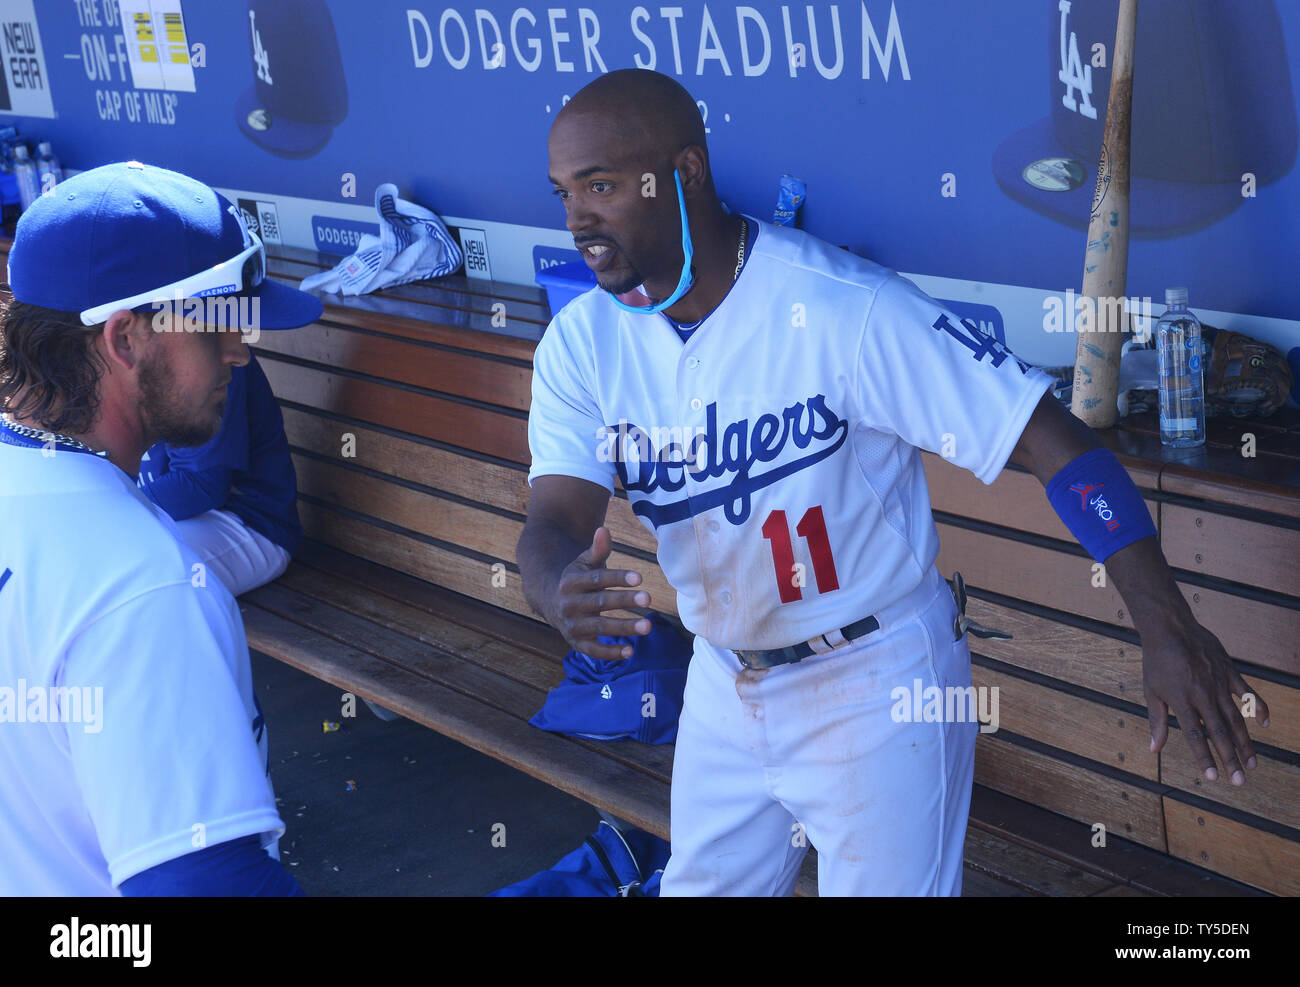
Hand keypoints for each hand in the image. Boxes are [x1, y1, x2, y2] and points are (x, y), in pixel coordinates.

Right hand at [548, 526, 651, 660]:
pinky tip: (631, 651)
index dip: (618, 578)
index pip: (597, 579)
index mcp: (571, 582)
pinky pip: (593, 650)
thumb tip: (604, 529)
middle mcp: (569, 604)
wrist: (552, 602)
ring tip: (648, 626)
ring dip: (624, 628)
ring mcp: (572, 625)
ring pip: (599, 627)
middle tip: (649, 599)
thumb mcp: (585, 563)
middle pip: (599, 603)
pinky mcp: (576, 642)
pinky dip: (610, 653)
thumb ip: (597, 549)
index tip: (641, 577)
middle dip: (624, 601)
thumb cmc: (580, 579)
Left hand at [1143, 617, 1268, 785]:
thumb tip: (1154, 749)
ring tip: (1252, 764)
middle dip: (1230, 758)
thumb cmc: (1157, 662)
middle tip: (1240, 781)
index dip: (1204, 757)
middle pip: (1219, 732)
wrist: (1170, 628)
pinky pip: (1247, 693)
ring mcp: (1218, 683)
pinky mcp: (1229, 672)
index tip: (1213, 777)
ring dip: (1245, 742)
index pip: (1195, 735)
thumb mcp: (1151, 691)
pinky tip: (1264, 723)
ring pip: (1236, 718)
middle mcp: (1202, 695)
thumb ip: (1157, 721)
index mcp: (1181, 701)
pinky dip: (1257, 707)